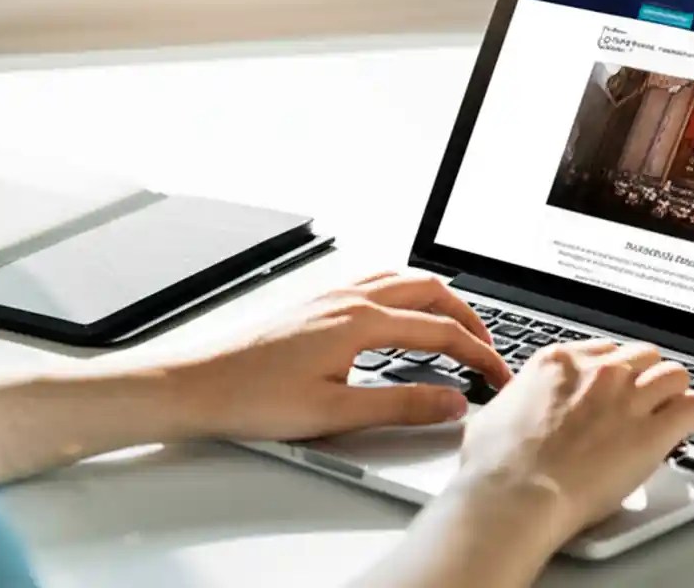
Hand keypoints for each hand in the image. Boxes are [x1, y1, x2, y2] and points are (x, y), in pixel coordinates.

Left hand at [174, 272, 510, 440]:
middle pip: (430, 291)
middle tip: (487, 349)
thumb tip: (451, 403)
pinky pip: (378, 284)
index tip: (498, 376)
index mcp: (360, 322)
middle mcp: (349, 300)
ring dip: (439, 300)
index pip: (440, 331)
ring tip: (457, 328)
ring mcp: (331, 297)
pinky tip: (403, 318)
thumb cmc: (251, 398)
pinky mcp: (316, 304)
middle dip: (468, 317)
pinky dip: (408, 296)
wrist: (195, 385)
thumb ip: (401, 406)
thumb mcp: (335, 413)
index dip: (478, 354)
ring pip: (403, 281)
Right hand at [457, 340, 693, 544]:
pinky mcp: (652, 432)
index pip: (607, 350)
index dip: (615, 373)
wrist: (515, 493)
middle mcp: (600, 373)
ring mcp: (629, 399)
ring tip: (668, 413)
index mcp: (560, 362)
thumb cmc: (498, 464)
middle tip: (643, 402)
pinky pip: (692, 408)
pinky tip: (682, 429)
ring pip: (674, 375)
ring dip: (673, 394)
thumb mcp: (496, 412)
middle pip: (645, 356)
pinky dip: (691, 417)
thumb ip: (519, 401)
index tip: (615, 389)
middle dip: (646, 378)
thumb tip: (516, 408)